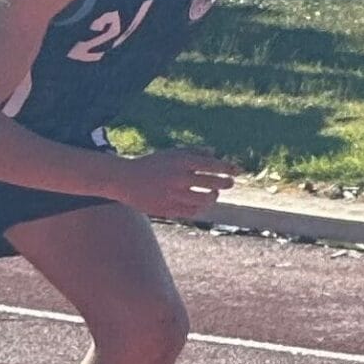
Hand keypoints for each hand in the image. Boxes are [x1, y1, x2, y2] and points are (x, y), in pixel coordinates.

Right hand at [114, 147, 239, 220]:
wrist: (125, 180)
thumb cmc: (152, 164)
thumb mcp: (172, 153)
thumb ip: (194, 152)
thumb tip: (216, 153)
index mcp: (181, 161)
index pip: (213, 165)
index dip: (228, 168)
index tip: (238, 170)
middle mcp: (179, 178)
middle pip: (213, 183)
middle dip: (226, 183)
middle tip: (230, 183)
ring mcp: (174, 195)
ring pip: (205, 199)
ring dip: (213, 196)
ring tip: (214, 194)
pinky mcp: (169, 209)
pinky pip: (193, 211)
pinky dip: (201, 207)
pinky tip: (201, 203)